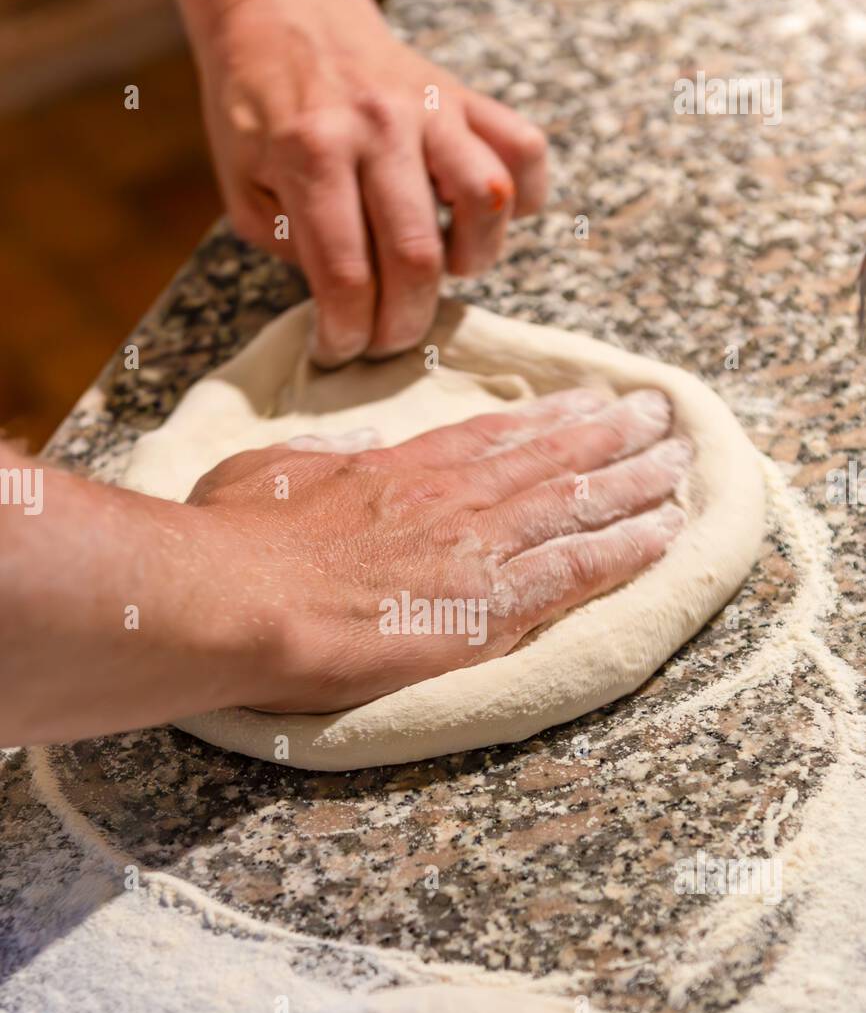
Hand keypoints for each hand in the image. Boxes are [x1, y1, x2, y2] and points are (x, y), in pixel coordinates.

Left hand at [171, 0, 546, 364]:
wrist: (281, 7)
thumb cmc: (256, 105)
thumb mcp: (242, 185)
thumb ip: (292, 248)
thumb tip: (347, 305)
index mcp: (312, 153)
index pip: (346, 276)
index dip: (348, 334)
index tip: (341, 352)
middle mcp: (378, 127)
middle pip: (417, 257)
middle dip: (404, 325)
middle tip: (386, 341)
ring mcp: (429, 107)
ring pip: (485, 201)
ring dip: (470, 259)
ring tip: (442, 268)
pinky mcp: (463, 95)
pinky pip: (523, 148)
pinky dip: (522, 196)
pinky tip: (487, 219)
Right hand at [186, 388, 688, 712]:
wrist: (239, 598)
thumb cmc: (236, 542)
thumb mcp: (263, 471)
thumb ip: (314, 458)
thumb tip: (345, 446)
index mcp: (398, 469)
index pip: (491, 439)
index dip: (546, 421)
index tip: (584, 405)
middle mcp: (452, 499)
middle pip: (550, 459)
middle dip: (611, 436)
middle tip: (658, 417)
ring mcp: (477, 549)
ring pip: (577, 504)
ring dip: (636, 483)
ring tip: (680, 464)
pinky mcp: (490, 607)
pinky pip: (578, 570)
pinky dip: (626, 549)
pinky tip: (665, 534)